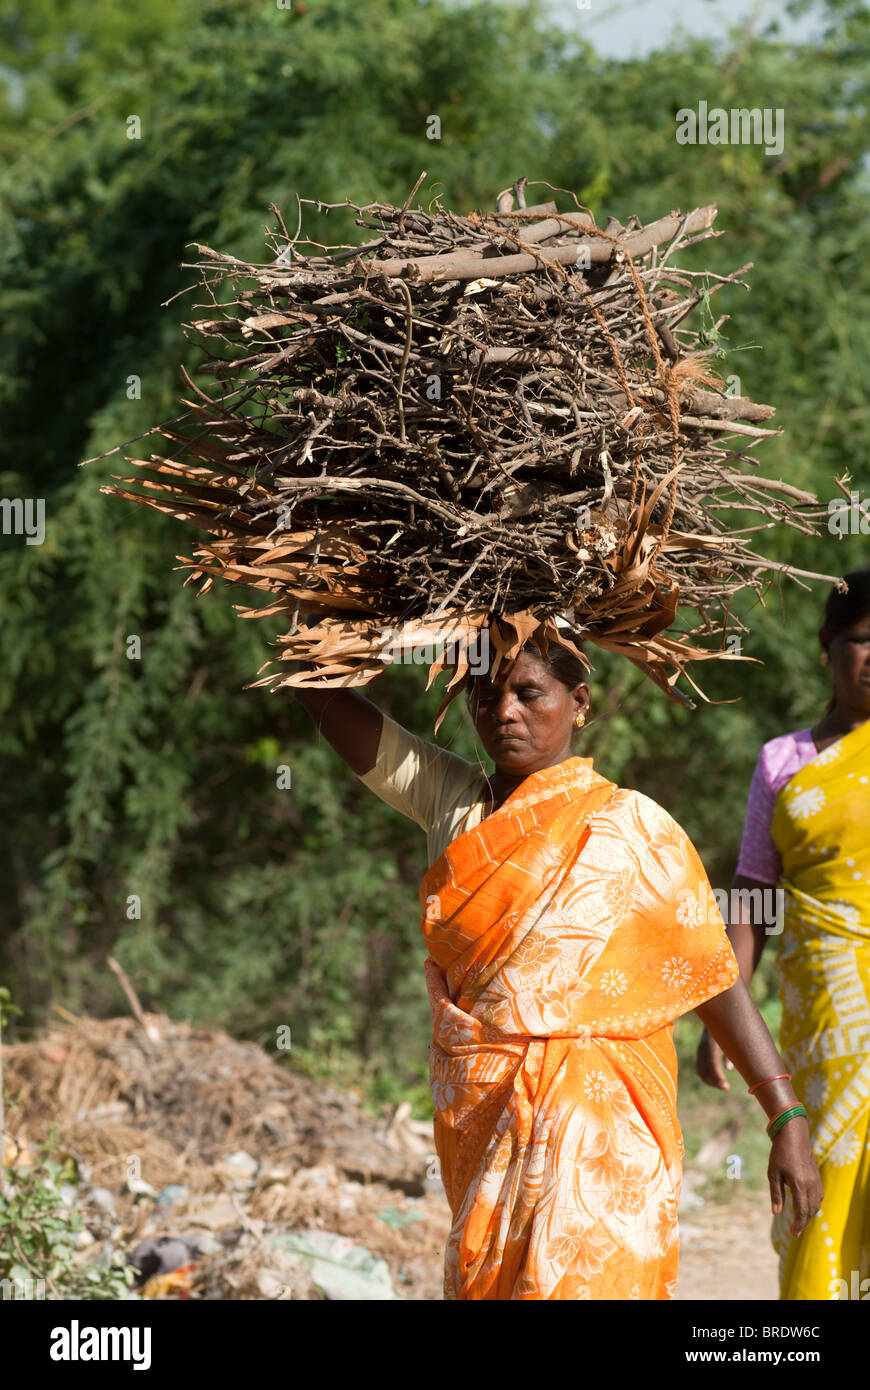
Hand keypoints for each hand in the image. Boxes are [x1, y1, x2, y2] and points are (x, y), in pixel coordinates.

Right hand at [696, 1027, 733, 1089]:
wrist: (718, 1013)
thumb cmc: (730, 1026)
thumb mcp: (733, 1037)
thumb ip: (731, 1052)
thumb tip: (728, 1068)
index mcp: (712, 1042)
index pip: (712, 1064)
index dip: (717, 1077)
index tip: (726, 1087)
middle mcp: (704, 1046)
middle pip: (704, 1070)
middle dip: (714, 1082)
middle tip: (726, 1088)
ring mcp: (701, 1049)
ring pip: (701, 1071)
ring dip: (711, 1081)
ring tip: (723, 1086)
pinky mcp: (701, 1051)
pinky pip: (700, 1068)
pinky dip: (707, 1077)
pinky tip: (717, 1081)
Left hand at [768, 1118, 822, 1236]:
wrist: (793, 1134)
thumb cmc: (780, 1153)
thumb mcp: (773, 1173)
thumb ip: (776, 1194)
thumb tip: (776, 1213)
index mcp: (799, 1185)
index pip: (802, 1212)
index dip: (798, 1225)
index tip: (793, 1233)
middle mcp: (811, 1184)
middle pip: (811, 1210)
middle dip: (804, 1222)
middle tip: (795, 1231)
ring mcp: (816, 1180)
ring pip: (816, 1204)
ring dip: (809, 1214)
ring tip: (799, 1220)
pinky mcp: (817, 1176)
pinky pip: (819, 1196)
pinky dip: (813, 1204)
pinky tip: (806, 1206)